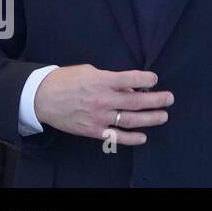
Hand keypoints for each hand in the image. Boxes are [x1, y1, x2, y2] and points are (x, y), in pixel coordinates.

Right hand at [33, 65, 171, 144]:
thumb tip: (130, 86)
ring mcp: (99, 117)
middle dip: (157, 100)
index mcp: (103, 81)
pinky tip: (143, 137)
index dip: (147, 78)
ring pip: (130, 120)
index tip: (155, 78)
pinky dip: (131, 139)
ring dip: (150, 118)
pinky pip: (115, 137)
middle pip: (137, 101)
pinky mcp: (92, 131)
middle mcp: (103, 100)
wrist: (41, 97)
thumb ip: (111, 78)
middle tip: (169, 99)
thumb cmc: (67, 80)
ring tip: (163, 116)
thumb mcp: (91, 71)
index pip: (132, 79)